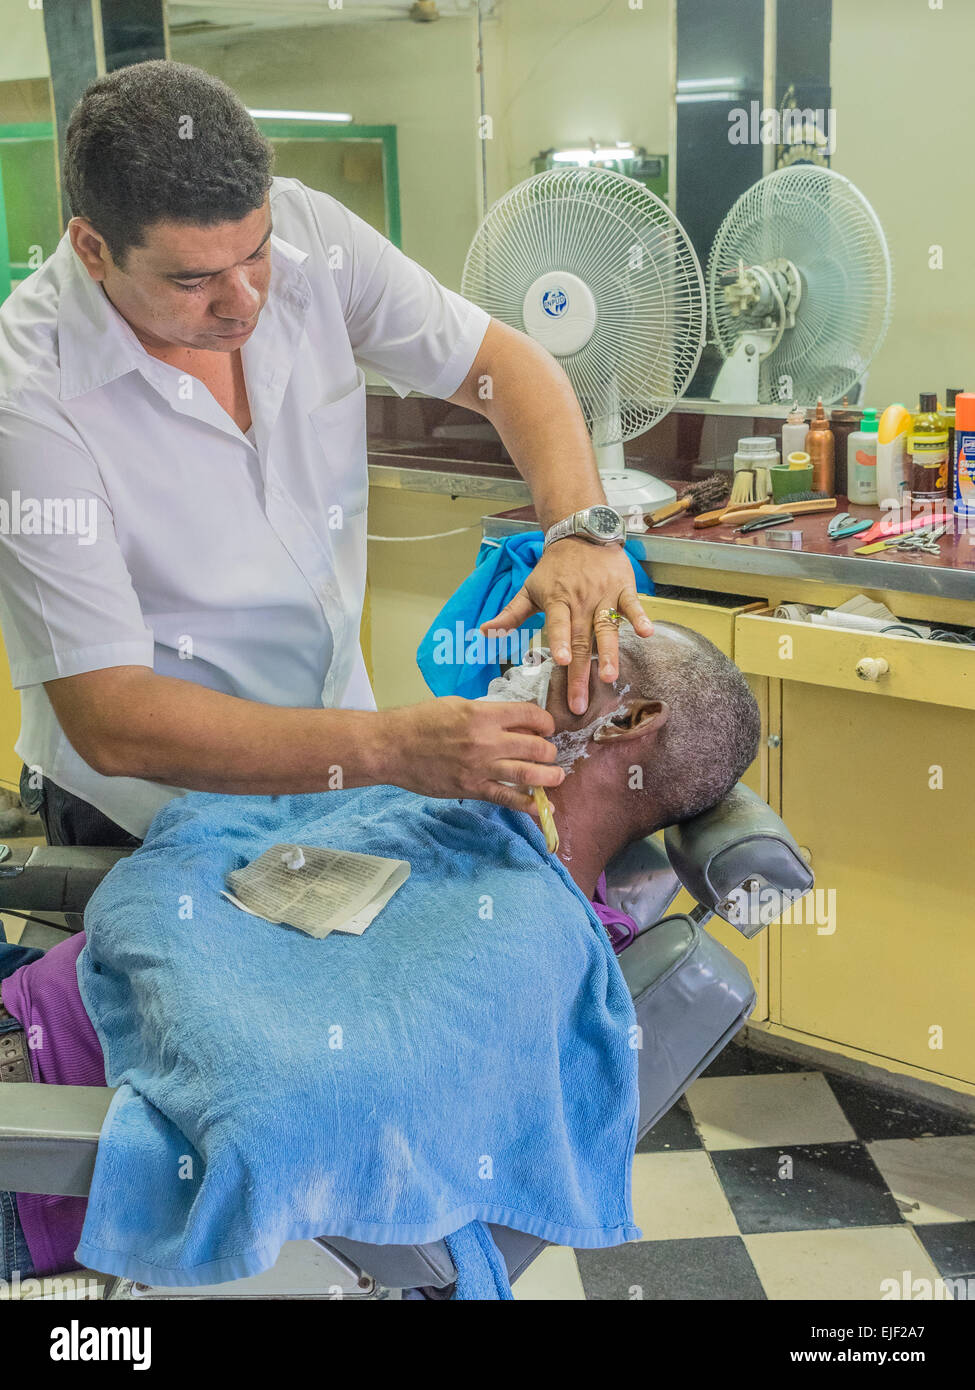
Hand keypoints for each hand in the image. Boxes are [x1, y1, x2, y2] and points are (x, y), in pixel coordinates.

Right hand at [383, 696, 563, 813]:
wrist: (392, 746)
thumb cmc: (420, 721)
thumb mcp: (456, 704)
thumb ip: (487, 713)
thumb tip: (512, 722)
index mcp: (483, 715)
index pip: (530, 716)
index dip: (545, 722)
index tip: (546, 728)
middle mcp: (486, 741)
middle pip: (535, 747)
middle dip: (549, 751)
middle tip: (548, 754)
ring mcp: (480, 768)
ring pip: (528, 774)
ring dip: (549, 777)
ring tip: (557, 777)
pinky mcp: (472, 788)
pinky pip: (507, 799)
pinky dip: (528, 804)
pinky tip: (542, 808)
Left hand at [480, 538, 652, 714]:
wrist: (581, 534)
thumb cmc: (553, 569)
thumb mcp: (529, 589)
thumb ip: (511, 614)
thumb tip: (485, 632)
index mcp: (557, 601)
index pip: (558, 624)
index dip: (560, 641)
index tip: (561, 661)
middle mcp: (581, 600)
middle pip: (581, 639)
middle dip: (580, 671)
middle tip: (580, 702)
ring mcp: (604, 595)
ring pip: (607, 627)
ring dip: (609, 653)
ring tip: (610, 676)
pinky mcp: (623, 589)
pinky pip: (632, 605)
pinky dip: (640, 617)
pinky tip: (647, 633)